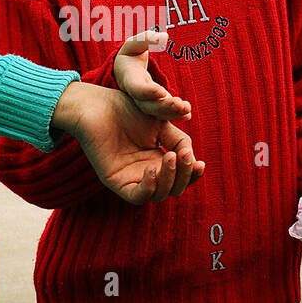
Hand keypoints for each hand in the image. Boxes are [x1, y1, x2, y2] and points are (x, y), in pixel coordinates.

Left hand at [50, 80, 204, 204]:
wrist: (100, 105)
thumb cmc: (128, 109)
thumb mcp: (162, 124)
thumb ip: (180, 140)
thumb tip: (193, 158)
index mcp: (159, 160)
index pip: (182, 177)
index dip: (193, 174)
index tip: (201, 164)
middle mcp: (147, 172)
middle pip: (175, 188)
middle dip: (184, 175)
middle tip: (182, 155)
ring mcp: (132, 178)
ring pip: (159, 195)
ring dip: (169, 179)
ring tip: (169, 156)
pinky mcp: (116, 182)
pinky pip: (137, 196)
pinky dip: (148, 188)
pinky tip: (151, 169)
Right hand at [112, 31, 191, 120]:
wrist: (126, 70)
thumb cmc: (131, 54)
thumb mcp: (134, 44)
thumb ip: (146, 39)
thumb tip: (163, 37)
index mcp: (129, 78)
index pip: (135, 87)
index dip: (147, 91)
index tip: (162, 92)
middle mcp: (135, 95)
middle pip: (147, 105)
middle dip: (164, 107)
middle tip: (180, 105)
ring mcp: (144, 102)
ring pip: (156, 113)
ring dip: (172, 113)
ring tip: (187, 111)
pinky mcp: (154, 106)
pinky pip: (163, 114)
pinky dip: (175, 115)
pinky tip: (187, 114)